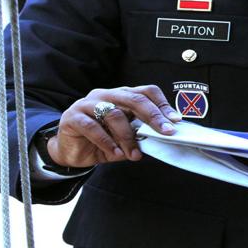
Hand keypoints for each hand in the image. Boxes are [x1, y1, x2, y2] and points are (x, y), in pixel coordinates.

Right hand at [49, 85, 181, 167]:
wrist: (72, 152)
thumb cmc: (102, 142)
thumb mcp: (126, 139)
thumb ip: (141, 135)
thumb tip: (164, 137)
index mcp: (121, 97)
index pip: (145, 92)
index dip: (162, 104)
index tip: (176, 120)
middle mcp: (105, 96)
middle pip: (133, 98)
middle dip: (153, 116)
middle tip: (165, 132)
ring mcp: (87, 104)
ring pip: (114, 114)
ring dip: (128, 137)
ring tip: (133, 154)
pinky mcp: (72, 117)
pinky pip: (93, 127)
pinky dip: (107, 142)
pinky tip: (115, 153)